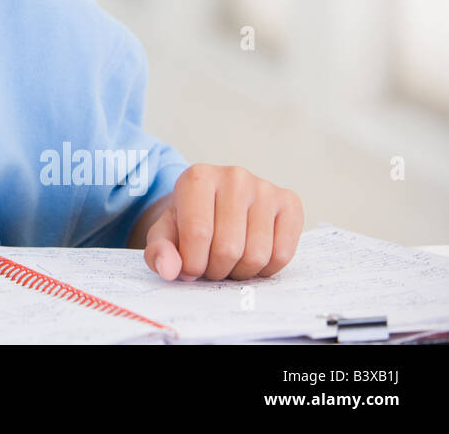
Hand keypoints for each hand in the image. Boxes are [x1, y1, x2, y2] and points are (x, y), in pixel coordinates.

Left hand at [142, 164, 302, 280]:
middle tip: (210, 265)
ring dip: (240, 272)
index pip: (198, 233)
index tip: (188, 269)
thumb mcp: (165, 234)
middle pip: (228, 248)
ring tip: (228, 262)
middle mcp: (234, 176)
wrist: (216, 204)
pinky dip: (265, 269)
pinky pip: (282, 255)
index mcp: (198, 177)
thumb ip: (159, 252)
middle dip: (216, 270)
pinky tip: (251, 257)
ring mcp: (265, 188)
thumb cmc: (189, 220)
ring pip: (257, 255)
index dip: (192, 264)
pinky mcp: (289, 202)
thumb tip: (169, 269)